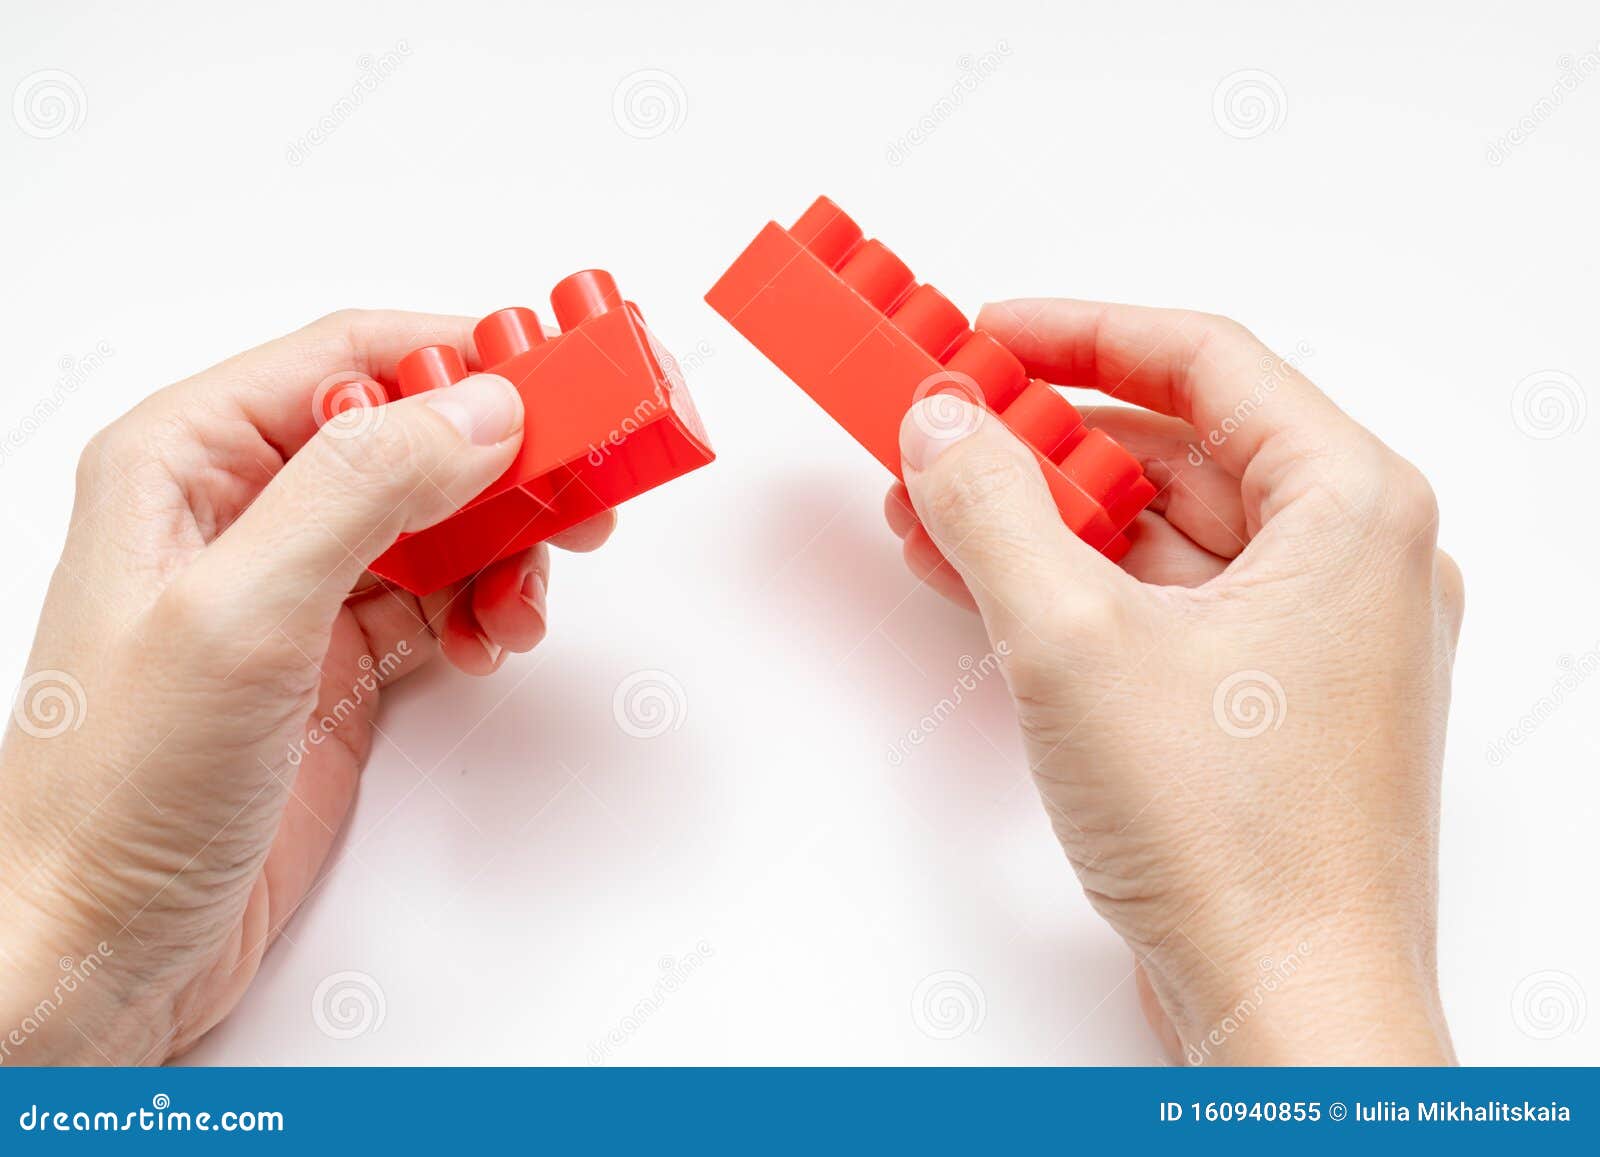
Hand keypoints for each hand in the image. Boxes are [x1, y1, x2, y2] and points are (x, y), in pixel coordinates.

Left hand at [0, 311, 612, 1063]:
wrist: (99, 945)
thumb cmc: (115, 791)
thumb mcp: (239, 616)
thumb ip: (362, 491)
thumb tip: (478, 410)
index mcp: (185, 459)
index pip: (350, 358)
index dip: (462, 361)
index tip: (561, 384)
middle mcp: (240, 510)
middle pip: (410, 435)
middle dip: (506, 462)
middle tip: (582, 493)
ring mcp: (292, 587)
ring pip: (438, 518)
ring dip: (505, 546)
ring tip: (524, 600)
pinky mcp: (334, 659)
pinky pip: (440, 597)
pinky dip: (486, 609)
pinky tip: (491, 643)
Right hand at [887, 300, 1462, 1063]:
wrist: (1289, 1010)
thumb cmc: (1238, 844)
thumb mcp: (1073, 643)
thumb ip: (993, 508)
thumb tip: (946, 422)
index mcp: (1352, 510)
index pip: (1205, 361)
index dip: (1080, 333)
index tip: (990, 334)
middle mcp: (1352, 563)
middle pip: (1178, 448)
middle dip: (1044, 439)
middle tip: (945, 425)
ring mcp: (1313, 639)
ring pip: (1164, 532)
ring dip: (1046, 518)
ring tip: (934, 508)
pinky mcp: (1268, 702)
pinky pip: (1164, 606)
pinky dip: (1077, 589)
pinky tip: (984, 582)